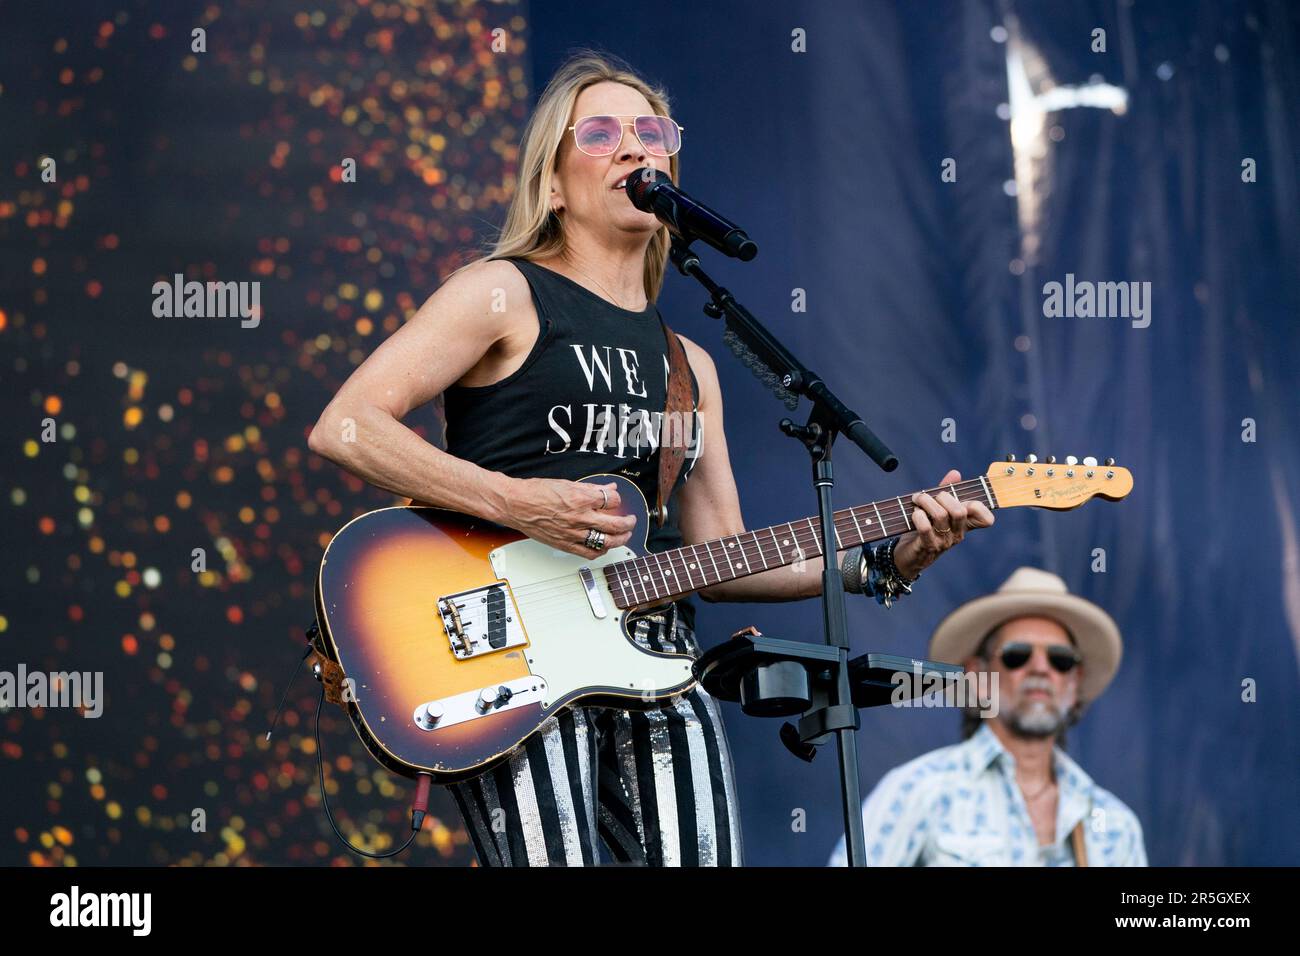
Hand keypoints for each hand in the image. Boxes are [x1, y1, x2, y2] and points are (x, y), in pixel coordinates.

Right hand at [504, 477, 637, 557]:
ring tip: (624, 535)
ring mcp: (574, 533)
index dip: (617, 499)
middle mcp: (580, 517)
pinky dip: (601, 551)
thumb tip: (608, 487)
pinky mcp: (566, 545)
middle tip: (631, 521)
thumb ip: (591, 487)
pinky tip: (604, 547)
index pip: (612, 500)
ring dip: (620, 539)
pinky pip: (590, 553)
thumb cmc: (536, 492)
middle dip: (628, 523)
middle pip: (616, 524)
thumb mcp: (567, 484)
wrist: (516, 504)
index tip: (615, 499)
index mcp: (581, 498)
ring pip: (607, 542)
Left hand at [892, 469, 993, 579]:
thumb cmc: (923, 530)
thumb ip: (947, 491)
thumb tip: (955, 473)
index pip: (986, 519)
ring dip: (925, 501)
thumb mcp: (936, 509)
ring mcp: (944, 542)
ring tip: (917, 499)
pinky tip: (914, 513)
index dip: (980, 506)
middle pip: (960, 511)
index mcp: (963, 525)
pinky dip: (918, 516)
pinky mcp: (928, 547)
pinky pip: (926, 527)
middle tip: (927, 495)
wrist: (908, 557)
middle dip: (942, 496)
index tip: (963, 498)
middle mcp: (957, 534)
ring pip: (940, 515)